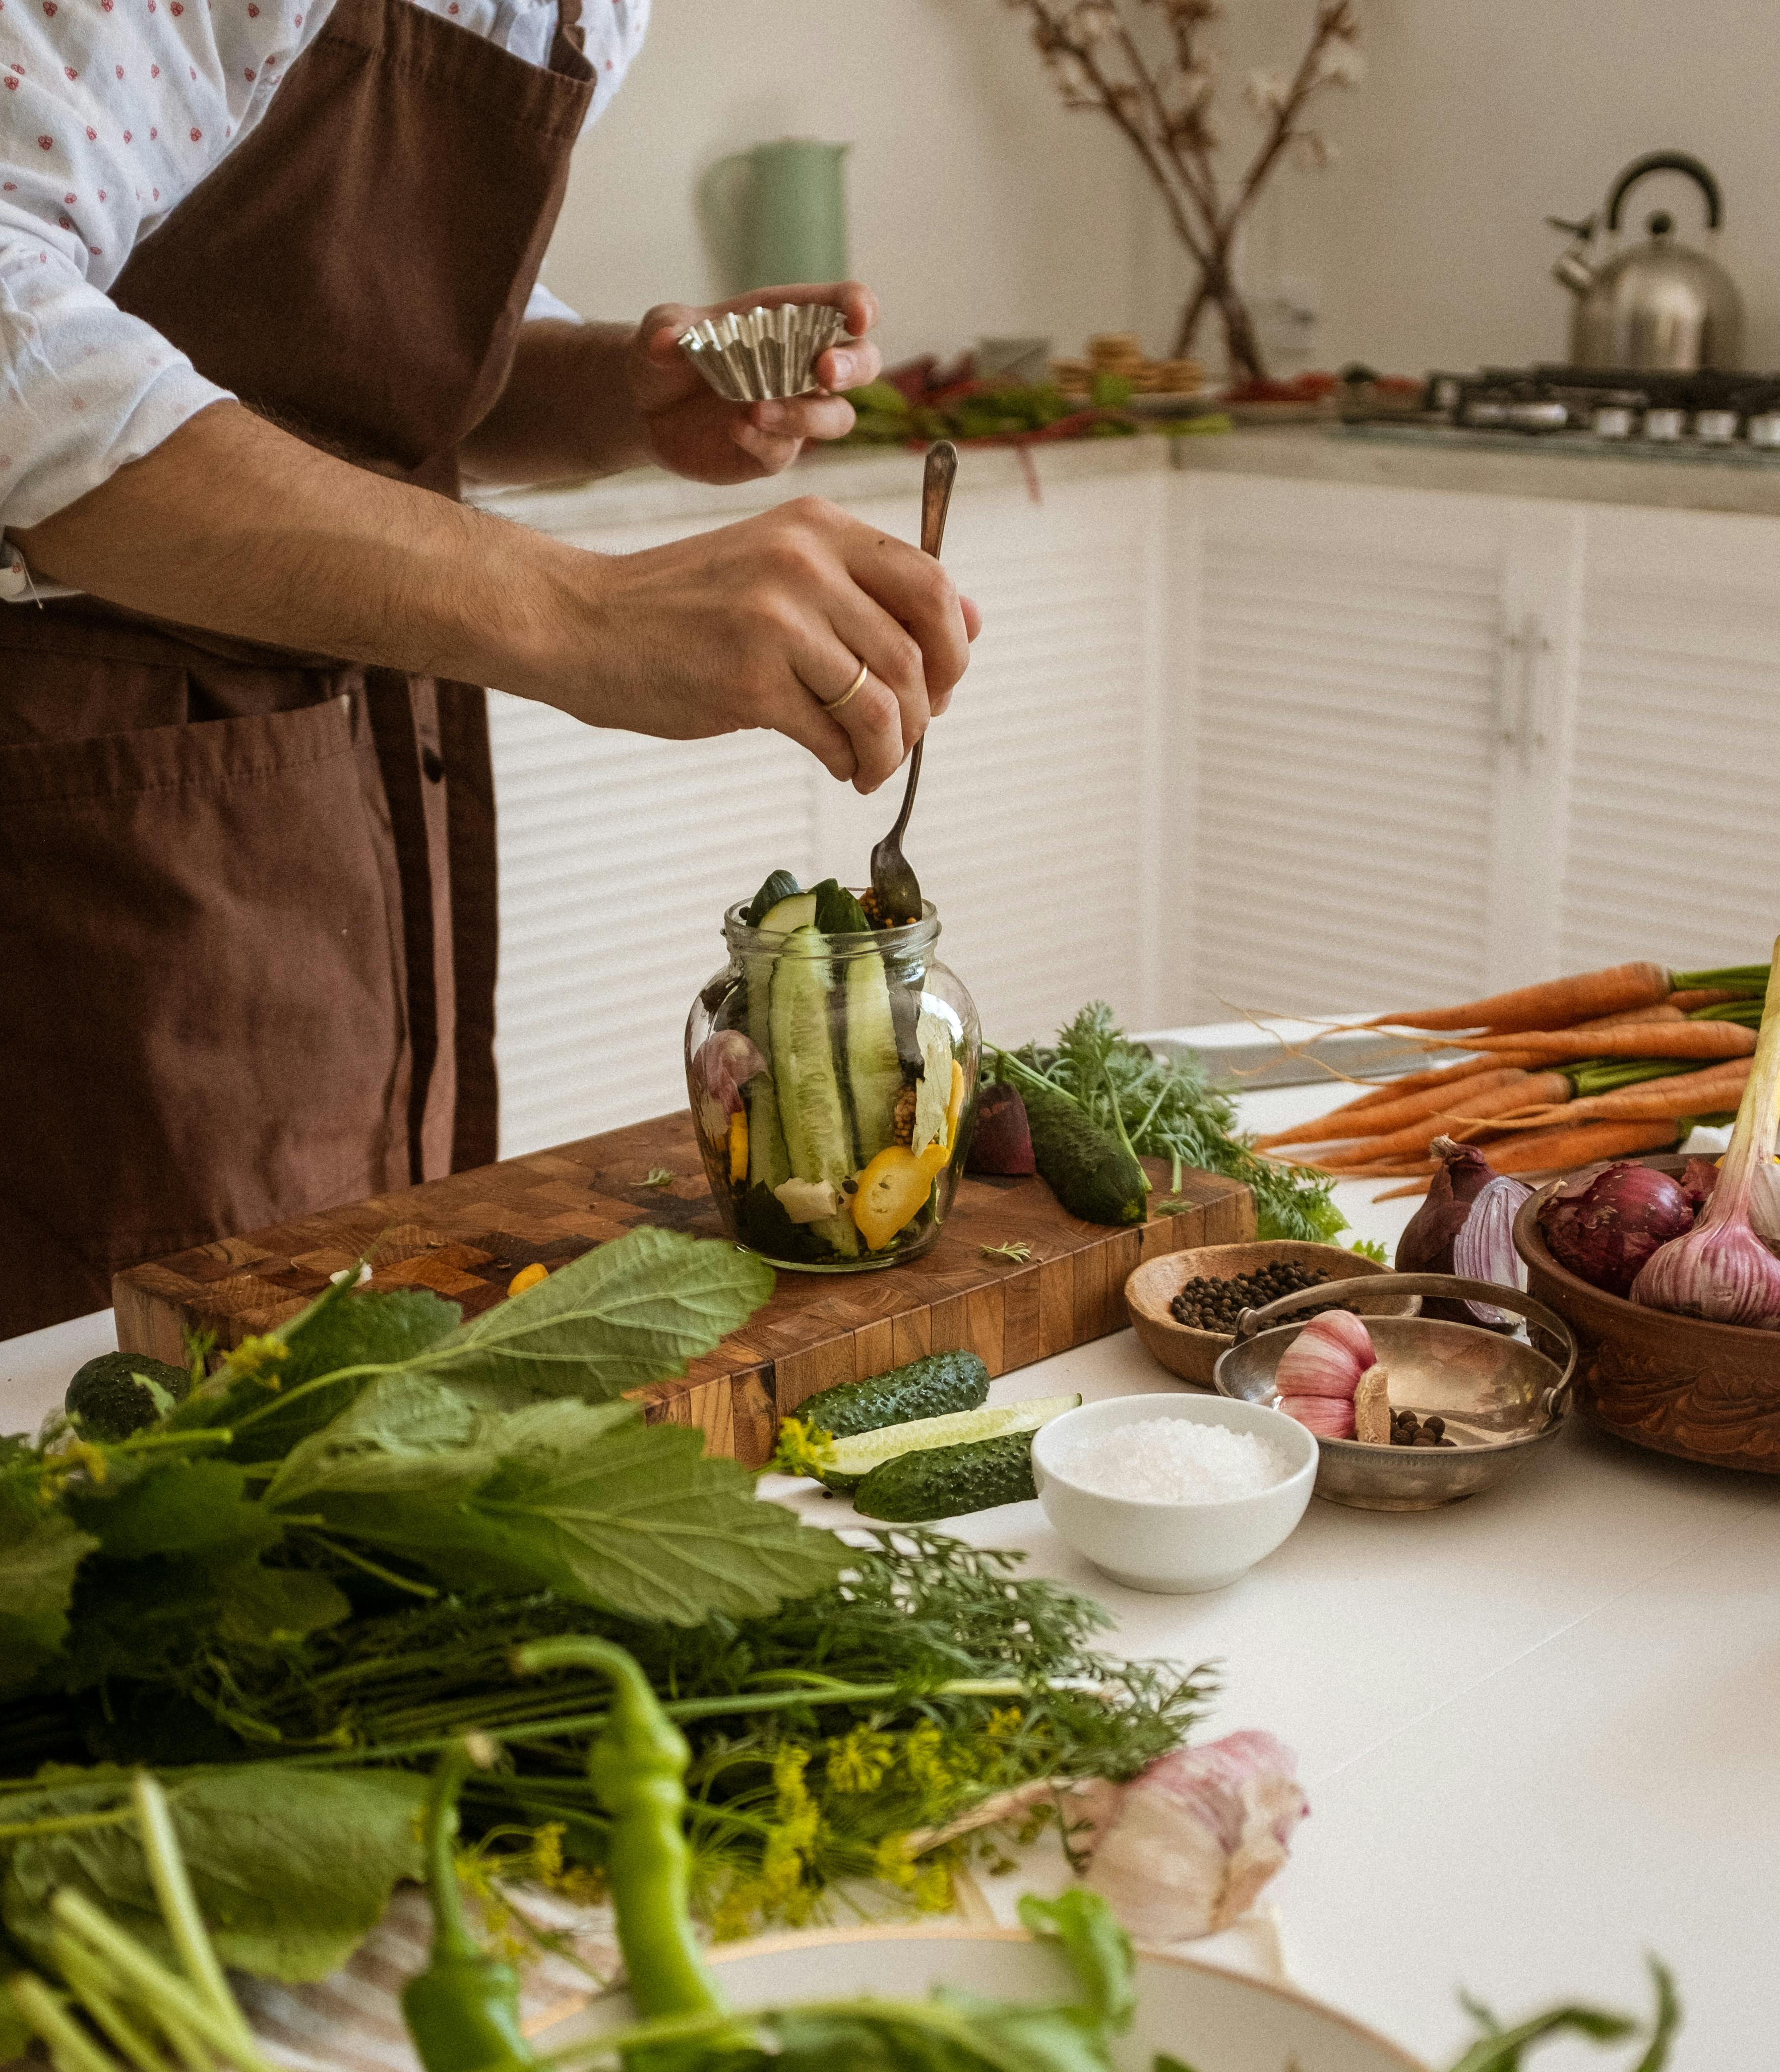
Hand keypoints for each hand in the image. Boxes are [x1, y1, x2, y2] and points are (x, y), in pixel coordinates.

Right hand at [545, 495, 982, 792]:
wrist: (583, 623)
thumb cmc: (683, 606)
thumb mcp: (779, 565)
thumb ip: (867, 588)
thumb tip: (971, 622)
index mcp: (819, 526)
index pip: (933, 583)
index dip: (953, 646)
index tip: (939, 684)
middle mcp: (805, 563)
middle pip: (916, 654)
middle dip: (925, 712)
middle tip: (905, 737)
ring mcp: (777, 621)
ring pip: (883, 704)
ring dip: (890, 751)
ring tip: (870, 765)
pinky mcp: (749, 681)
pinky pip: (835, 738)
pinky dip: (849, 763)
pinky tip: (837, 766)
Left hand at [627, 281, 883, 483]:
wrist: (646, 408)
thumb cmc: (666, 355)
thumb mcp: (659, 331)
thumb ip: (666, 328)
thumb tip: (668, 338)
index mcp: (789, 320)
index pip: (842, 306)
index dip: (860, 307)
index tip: (859, 317)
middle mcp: (804, 366)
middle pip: (862, 363)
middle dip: (853, 367)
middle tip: (826, 371)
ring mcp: (794, 412)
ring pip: (836, 417)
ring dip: (807, 415)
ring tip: (758, 410)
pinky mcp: (773, 451)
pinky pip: (785, 451)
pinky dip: (764, 440)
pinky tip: (735, 429)